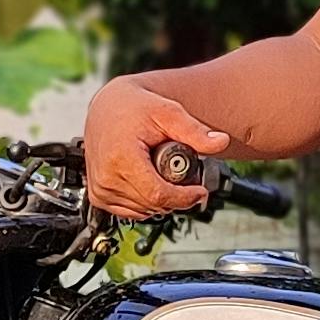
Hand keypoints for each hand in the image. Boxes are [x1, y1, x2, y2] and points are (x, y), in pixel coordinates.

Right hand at [84, 79, 231, 216]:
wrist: (108, 108)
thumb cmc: (134, 108)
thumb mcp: (168, 113)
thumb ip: (195, 131)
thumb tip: (221, 142)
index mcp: (120, 158)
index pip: (158, 195)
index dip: (184, 197)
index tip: (200, 191)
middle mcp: (106, 177)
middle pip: (153, 205)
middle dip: (175, 196)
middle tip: (183, 177)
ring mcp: (100, 189)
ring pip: (144, 211)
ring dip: (160, 199)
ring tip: (161, 172)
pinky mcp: (98, 196)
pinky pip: (131, 212)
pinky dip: (145, 201)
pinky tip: (149, 180)